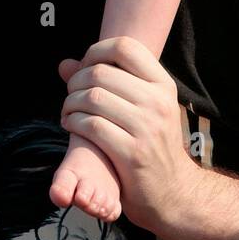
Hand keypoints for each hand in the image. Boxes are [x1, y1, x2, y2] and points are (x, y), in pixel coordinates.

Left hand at [57, 36, 195, 235]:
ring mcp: (147, 128)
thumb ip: (106, 83)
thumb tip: (64, 64)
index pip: (125, 46)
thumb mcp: (142, 108)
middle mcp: (158, 102)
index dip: (96, 51)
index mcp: (163, 85)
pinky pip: (91, 126)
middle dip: (75, 82)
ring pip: (92, 98)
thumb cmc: (151, 145)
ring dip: (70, 103)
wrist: (173, 193)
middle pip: (101, 72)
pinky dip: (72, 122)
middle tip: (70, 95)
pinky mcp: (132, 153)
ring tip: (68, 112)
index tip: (85, 68)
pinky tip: (70, 126)